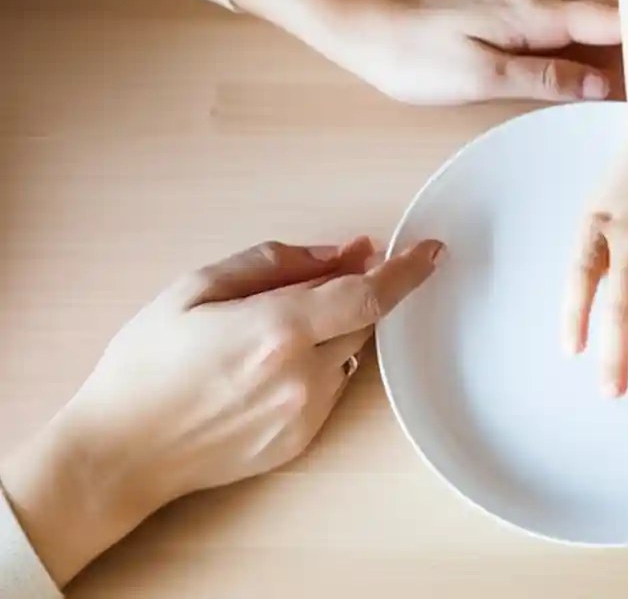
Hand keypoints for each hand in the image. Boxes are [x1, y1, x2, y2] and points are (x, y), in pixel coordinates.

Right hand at [0, 237, 441, 585]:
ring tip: (275, 324)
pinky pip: (329, 386)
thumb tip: (340, 252)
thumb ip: (275, 262)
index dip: (407, 270)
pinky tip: (267, 364)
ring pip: (347, 353)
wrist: (120, 452)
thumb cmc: (145, 365)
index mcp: (277, 331)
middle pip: (362, 320)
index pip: (369, 294)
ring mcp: (305, 414)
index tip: (431, 251)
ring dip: (332, 328)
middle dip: (356, 290)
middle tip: (332, 268)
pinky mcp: (300, 440)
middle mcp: (303, 376)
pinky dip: (316, 363)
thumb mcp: (196, 288)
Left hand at [229, 0, 627, 104]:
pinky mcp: (524, 22)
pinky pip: (587, 34)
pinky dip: (620, 50)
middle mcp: (546, 5)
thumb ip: (546, 78)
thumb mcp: (479, 73)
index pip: (626, 31)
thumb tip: (603, 88)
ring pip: (612, 28)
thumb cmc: (415, 56)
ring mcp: (537, 11)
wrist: (366, 29)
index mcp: (541, 15)